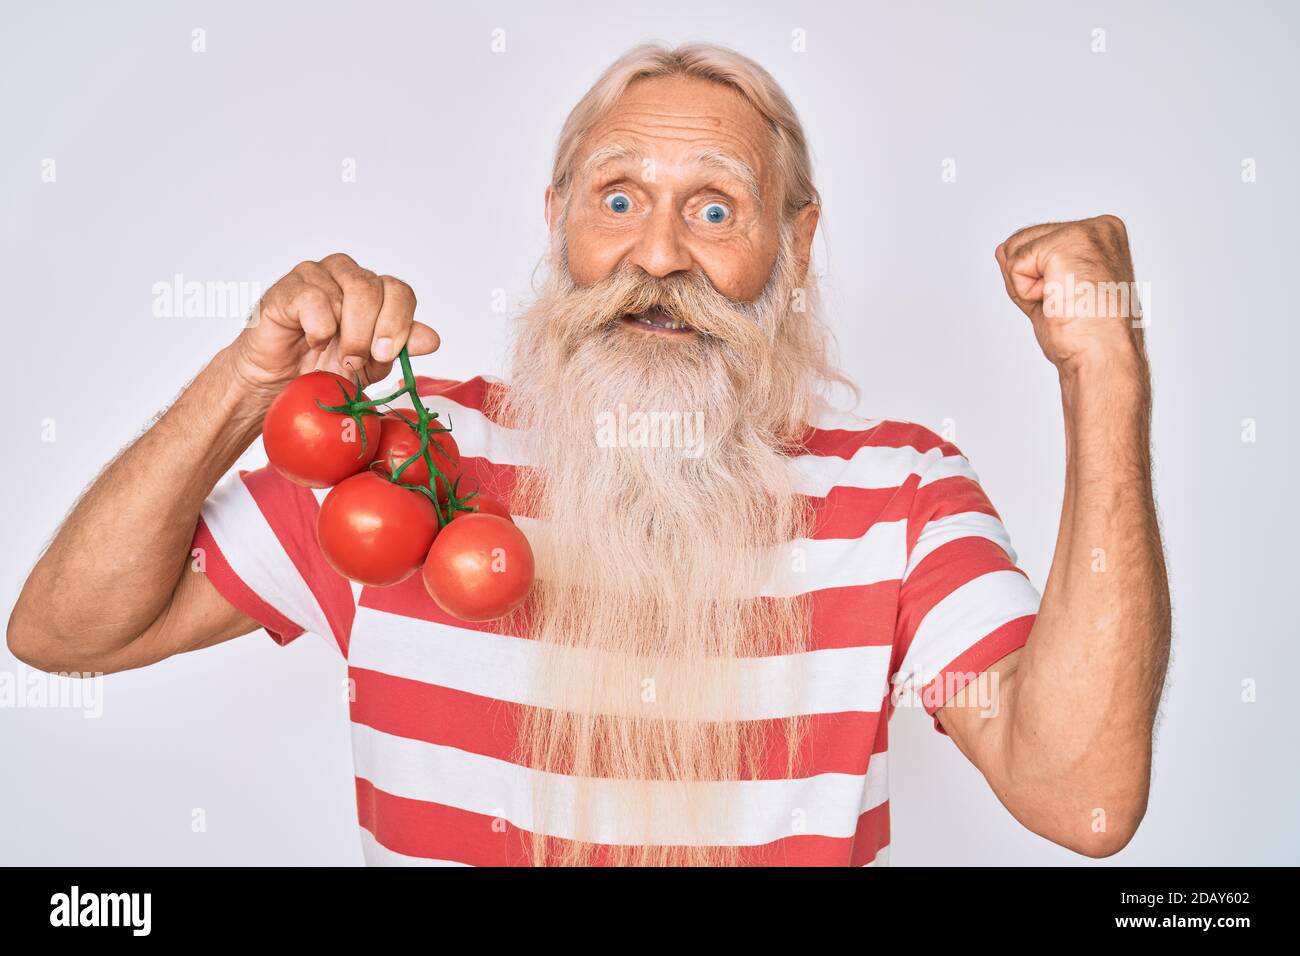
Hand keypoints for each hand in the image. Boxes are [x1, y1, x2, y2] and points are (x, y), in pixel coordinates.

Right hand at [230, 253, 439, 392]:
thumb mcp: (373, 363)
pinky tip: (310, 340)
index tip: (386, 354)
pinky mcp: (288, 287)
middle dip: (370, 333)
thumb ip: (401, 347)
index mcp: (373, 290)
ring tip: (333, 353)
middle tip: (356, 358)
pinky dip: (318, 329)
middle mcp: (347, 274)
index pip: (400, 291)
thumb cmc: (325, 367)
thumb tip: (432, 339)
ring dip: (347, 334)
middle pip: (375, 289)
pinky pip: (316, 300)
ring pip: (350, 291)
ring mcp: (317, 275)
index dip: (397, 323)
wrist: (282, 384)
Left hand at [995, 216, 1143, 373]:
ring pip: (1014, 249)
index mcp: (1101, 236)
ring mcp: (1086, 231)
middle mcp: (1099, 227)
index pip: (1036, 241)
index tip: (1069, 299)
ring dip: (1027, 286)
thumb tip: (1002, 248)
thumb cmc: (1084, 334)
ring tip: (1062, 301)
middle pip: (1021, 240)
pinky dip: (1026, 291)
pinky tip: (1058, 300)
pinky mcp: (1068, 243)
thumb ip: (1028, 266)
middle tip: (1063, 303)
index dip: (1036, 279)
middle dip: (1027, 280)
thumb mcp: (1049, 292)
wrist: (1101, 355)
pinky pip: (1015, 264)